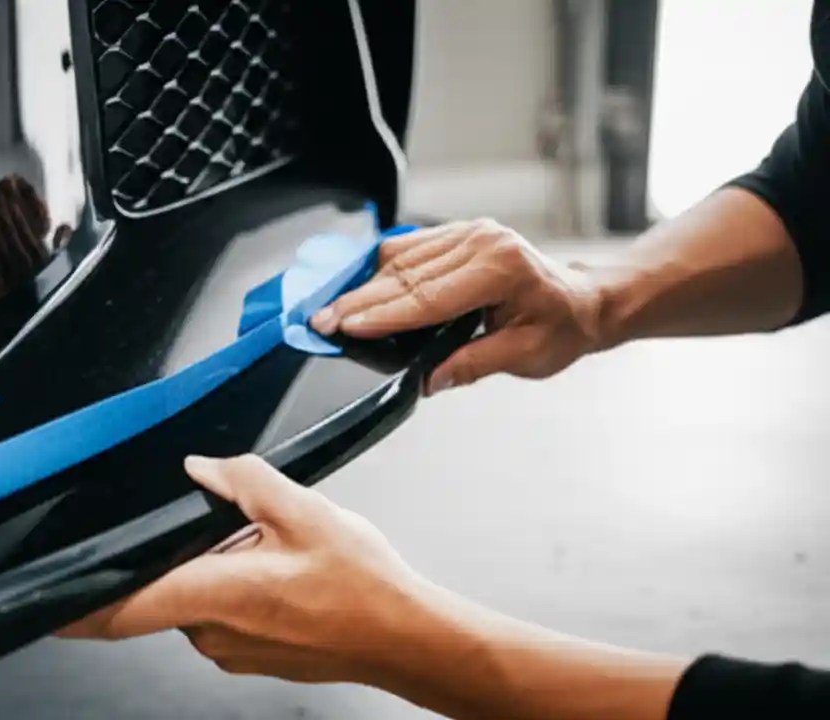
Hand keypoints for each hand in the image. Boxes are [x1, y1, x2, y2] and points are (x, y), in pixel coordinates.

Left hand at [59, 455, 421, 685]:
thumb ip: (245, 482)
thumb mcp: (306, 512)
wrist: (406, 638)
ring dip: (217, 571)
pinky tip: (284, 577)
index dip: (74, 608)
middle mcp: (215, 633)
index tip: (38, 602)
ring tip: (275, 555)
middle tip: (243, 534)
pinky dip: (237, 590)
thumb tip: (203, 469)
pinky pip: (220, 616)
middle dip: (186, 553)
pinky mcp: (248, 658)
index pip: (122, 608)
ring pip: (195, 599)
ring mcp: (231, 652)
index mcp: (218, 594)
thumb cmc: (364, 588)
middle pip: (164, 587)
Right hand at [309, 219, 606, 393]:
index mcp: (501, 269)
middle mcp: (482, 242)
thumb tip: (426, 380)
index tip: (346, 326)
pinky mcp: (459, 233)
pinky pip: (409, 247)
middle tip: (320, 320)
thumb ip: (472, 364)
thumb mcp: (524, 357)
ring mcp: (469, 232)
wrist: (584, 301)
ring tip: (330, 308)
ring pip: (400, 257)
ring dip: (362, 283)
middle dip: (358, 299)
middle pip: (405, 274)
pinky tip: (356, 287)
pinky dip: (380, 269)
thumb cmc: (562, 328)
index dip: (384, 314)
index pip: (428, 296)